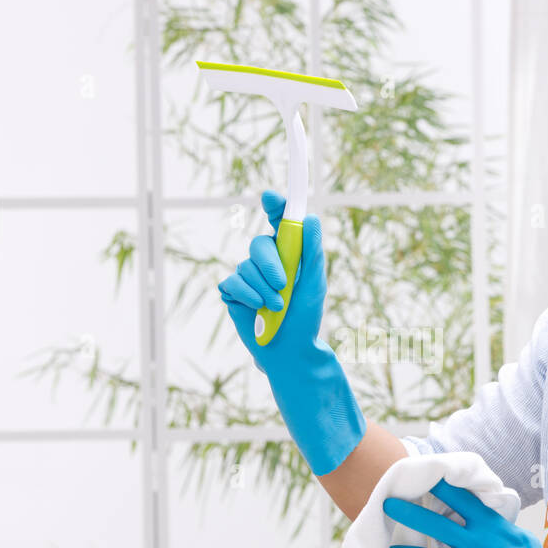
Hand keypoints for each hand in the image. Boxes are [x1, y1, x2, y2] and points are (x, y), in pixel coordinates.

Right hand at [217, 189, 326, 372]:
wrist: (289, 350)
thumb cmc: (305, 317)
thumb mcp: (314, 284)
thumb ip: (312, 252)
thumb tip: (311, 219)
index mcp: (289, 253)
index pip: (281, 221)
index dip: (275, 205)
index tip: (270, 197)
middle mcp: (266, 260)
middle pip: (258, 244)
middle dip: (270, 263)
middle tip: (283, 284)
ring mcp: (248, 276)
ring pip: (246, 267)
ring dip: (263, 288)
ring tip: (277, 307)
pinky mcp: (233, 292)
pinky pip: (233, 283)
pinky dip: (248, 296)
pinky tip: (259, 309)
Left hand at [382, 478, 547, 547]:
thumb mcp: (519, 537)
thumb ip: (495, 527)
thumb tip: (479, 516)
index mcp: (492, 526)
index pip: (460, 500)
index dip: (438, 487)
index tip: (419, 476)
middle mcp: (480, 545)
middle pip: (436, 526)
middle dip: (409, 513)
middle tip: (387, 505)